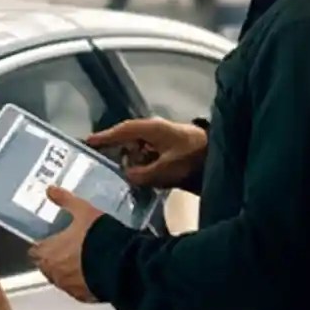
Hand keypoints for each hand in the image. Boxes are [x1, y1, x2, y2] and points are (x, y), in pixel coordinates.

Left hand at [29, 186, 104, 302]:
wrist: (122, 263)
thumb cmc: (98, 237)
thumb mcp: (83, 211)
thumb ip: (66, 201)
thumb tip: (51, 190)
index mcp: (49, 252)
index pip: (35, 252)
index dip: (41, 245)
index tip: (49, 240)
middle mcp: (54, 273)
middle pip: (46, 267)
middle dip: (54, 258)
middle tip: (68, 248)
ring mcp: (69, 287)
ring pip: (61, 279)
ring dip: (68, 271)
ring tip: (83, 260)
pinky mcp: (85, 296)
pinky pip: (78, 289)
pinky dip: (83, 282)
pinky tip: (94, 273)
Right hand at [86, 118, 206, 189]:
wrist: (221, 158)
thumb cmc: (193, 159)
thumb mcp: (165, 170)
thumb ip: (142, 174)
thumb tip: (127, 175)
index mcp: (151, 129)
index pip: (122, 131)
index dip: (105, 137)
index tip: (88, 142)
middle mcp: (155, 131)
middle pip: (129, 141)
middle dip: (119, 154)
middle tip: (104, 167)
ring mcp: (164, 140)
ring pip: (140, 152)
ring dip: (135, 164)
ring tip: (129, 179)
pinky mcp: (171, 151)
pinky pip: (151, 158)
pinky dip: (146, 167)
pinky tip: (145, 180)